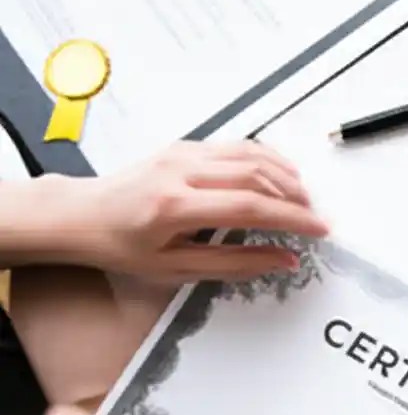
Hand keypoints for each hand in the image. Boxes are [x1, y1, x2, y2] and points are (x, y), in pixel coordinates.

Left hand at [48, 141, 327, 281]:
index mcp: (175, 207)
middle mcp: (180, 171)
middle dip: (295, 198)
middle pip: (257, 176)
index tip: (319, 230)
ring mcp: (183, 153)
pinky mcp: (186, 145)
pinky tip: (281, 175)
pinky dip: (267, 159)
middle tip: (315, 218)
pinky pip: (236, 147)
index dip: (292, 219)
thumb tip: (283, 260)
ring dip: (286, 176)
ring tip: (304, 199)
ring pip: (251, 155)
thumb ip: (234, 263)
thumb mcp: (176, 268)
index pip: (250, 208)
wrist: (82, 214)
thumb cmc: (122, 246)